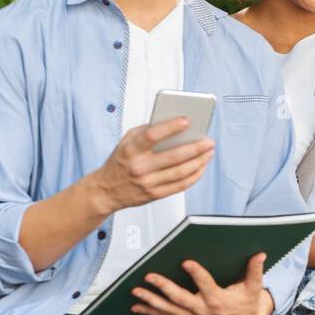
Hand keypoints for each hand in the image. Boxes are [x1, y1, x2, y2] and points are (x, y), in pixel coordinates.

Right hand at [88, 117, 214, 213]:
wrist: (105, 190)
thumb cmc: (120, 162)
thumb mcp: (126, 142)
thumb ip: (146, 131)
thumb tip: (172, 123)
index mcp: (131, 150)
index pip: (152, 135)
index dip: (171, 127)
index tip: (186, 120)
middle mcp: (139, 166)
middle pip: (174, 156)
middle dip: (196, 147)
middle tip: (209, 141)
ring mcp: (148, 182)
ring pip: (181, 172)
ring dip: (200, 161)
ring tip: (208, 152)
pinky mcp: (155, 194)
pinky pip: (181, 185)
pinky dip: (195, 175)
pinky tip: (201, 167)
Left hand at [131, 252, 274, 314]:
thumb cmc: (247, 306)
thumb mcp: (255, 289)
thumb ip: (255, 271)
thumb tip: (260, 254)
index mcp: (218, 300)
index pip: (206, 285)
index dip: (196, 273)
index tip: (186, 262)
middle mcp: (202, 309)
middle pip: (179, 298)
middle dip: (163, 287)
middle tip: (149, 276)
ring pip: (168, 309)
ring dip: (151, 300)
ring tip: (136, 291)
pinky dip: (150, 312)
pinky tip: (136, 307)